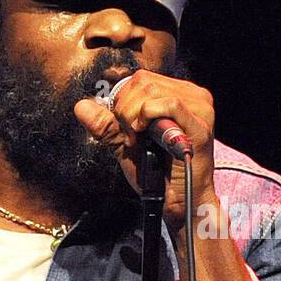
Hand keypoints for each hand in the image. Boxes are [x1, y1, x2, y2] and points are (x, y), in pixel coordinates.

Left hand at [73, 70, 216, 234]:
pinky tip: (144, 133)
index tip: (123, 129)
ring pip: (151, 90)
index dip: (121, 101)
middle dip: (124, 110)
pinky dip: (148, 116)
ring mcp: (198, 108)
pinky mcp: (199, 124)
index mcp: (178, 95)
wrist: (177, 201)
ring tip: (139, 140)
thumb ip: (106, 125)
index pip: (138, 79)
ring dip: (133, 116)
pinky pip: (168, 104)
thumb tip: (81, 106)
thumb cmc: (157, 175)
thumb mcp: (125, 145)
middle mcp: (191, 96)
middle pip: (142, 82)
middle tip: (130, 137)